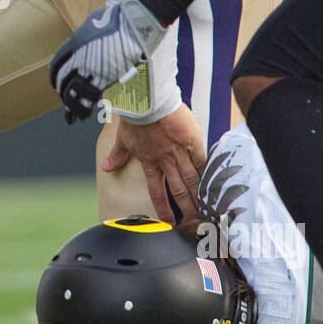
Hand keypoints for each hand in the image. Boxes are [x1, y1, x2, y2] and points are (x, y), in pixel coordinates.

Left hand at [50, 0, 166, 122]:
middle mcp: (78, 58)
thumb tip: (86, 38)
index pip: (56, 66)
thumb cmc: (119, 16)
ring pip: (73, 93)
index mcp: (74, 44)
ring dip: (71, 106)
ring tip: (71, 116)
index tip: (56, 84)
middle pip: (63, 81)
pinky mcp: (106, 77)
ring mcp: (91, 69)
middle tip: (65, 101)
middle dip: (63, 93)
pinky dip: (84, 107)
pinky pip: (89, 96)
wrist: (135, 21)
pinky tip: (83, 114)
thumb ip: (87, 33)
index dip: (55, 77)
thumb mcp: (94, 21)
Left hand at [101, 104, 206, 225]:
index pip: (156, 192)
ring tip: (207, 209)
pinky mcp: (193, 141)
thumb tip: (107, 168)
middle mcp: (166, 162)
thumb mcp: (123, 138)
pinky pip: (202, 161)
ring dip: (199, 195)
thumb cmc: (136, 117)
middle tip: (194, 222)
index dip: (163, 208)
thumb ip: (117, 155)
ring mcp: (180, 153)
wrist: (148, 101)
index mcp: (150, 163)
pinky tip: (215, 183)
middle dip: (187, 208)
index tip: (169, 221)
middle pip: (178, 190)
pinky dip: (208, 172)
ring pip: (192, 179)